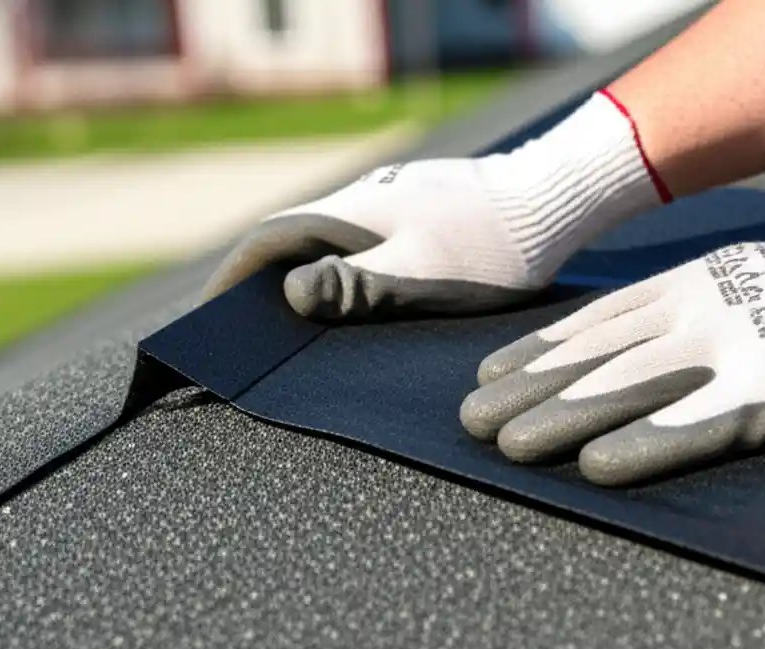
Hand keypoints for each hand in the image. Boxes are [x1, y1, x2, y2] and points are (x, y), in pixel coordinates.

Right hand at [201, 92, 663, 319]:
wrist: (552, 201)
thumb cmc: (492, 247)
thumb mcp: (421, 275)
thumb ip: (354, 285)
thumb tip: (290, 294)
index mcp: (350, 214)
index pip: (268, 241)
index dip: (233, 280)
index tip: (211, 318)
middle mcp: (361, 200)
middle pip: (292, 240)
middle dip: (263, 283)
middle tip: (249, 331)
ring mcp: (389, 202)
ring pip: (329, 240)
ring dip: (306, 277)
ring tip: (298, 325)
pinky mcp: (416, 211)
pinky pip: (362, 241)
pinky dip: (344, 270)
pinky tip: (359, 298)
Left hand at [460, 207, 764, 485]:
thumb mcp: (760, 278)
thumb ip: (701, 304)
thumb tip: (643, 335)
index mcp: (699, 281)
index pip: (599, 319)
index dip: (541, 349)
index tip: (493, 371)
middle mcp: (704, 308)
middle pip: (597, 352)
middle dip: (529, 387)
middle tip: (473, 415)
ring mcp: (736, 348)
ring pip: (627, 385)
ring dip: (561, 416)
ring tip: (507, 442)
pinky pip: (692, 425)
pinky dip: (640, 445)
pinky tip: (593, 465)